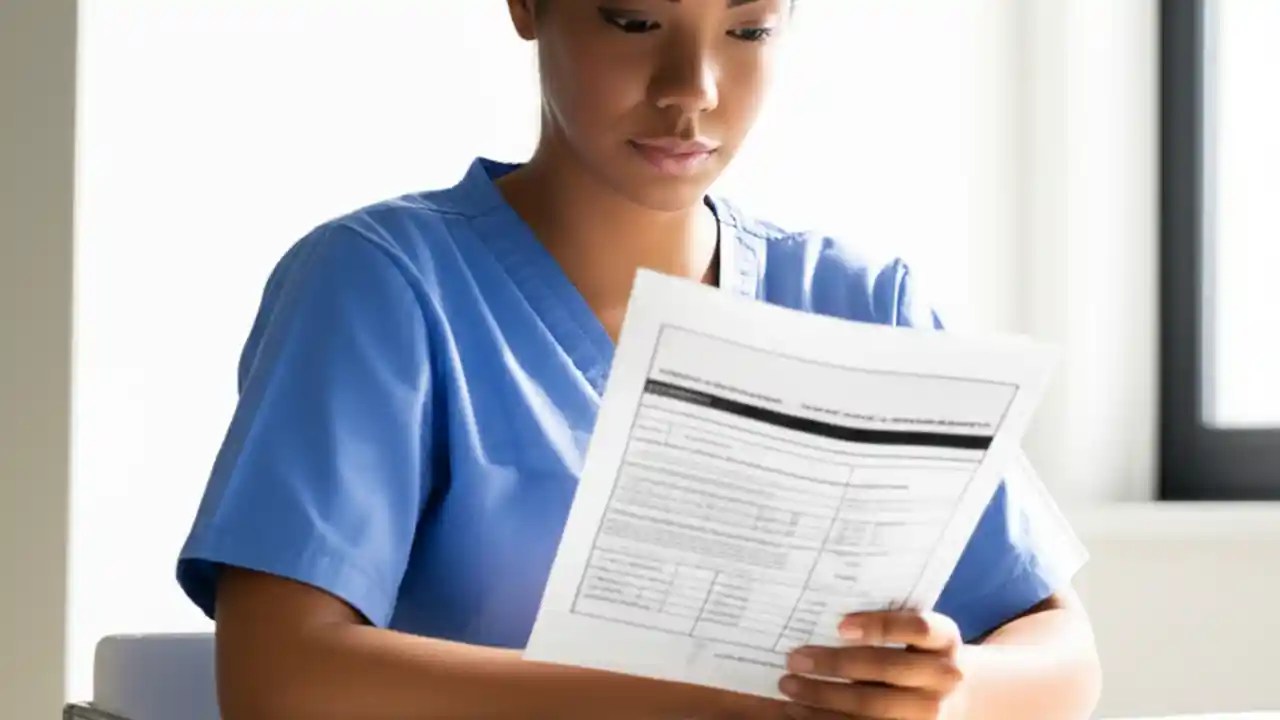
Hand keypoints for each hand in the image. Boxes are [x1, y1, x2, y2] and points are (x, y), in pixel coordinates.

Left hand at [778, 610, 967, 719]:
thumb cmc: (912, 650)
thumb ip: (879, 620)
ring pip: (874, 707)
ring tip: (789, 685)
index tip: (840, 625)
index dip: (880, 625)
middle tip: (795, 659)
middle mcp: (944, 676)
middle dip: (836, 663)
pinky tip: (799, 711)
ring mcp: (931, 712)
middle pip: (888, 668)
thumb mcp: (909, 630)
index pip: (918, 627)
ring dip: (824, 697)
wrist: (948, 695)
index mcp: (944, 639)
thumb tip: (819, 613)